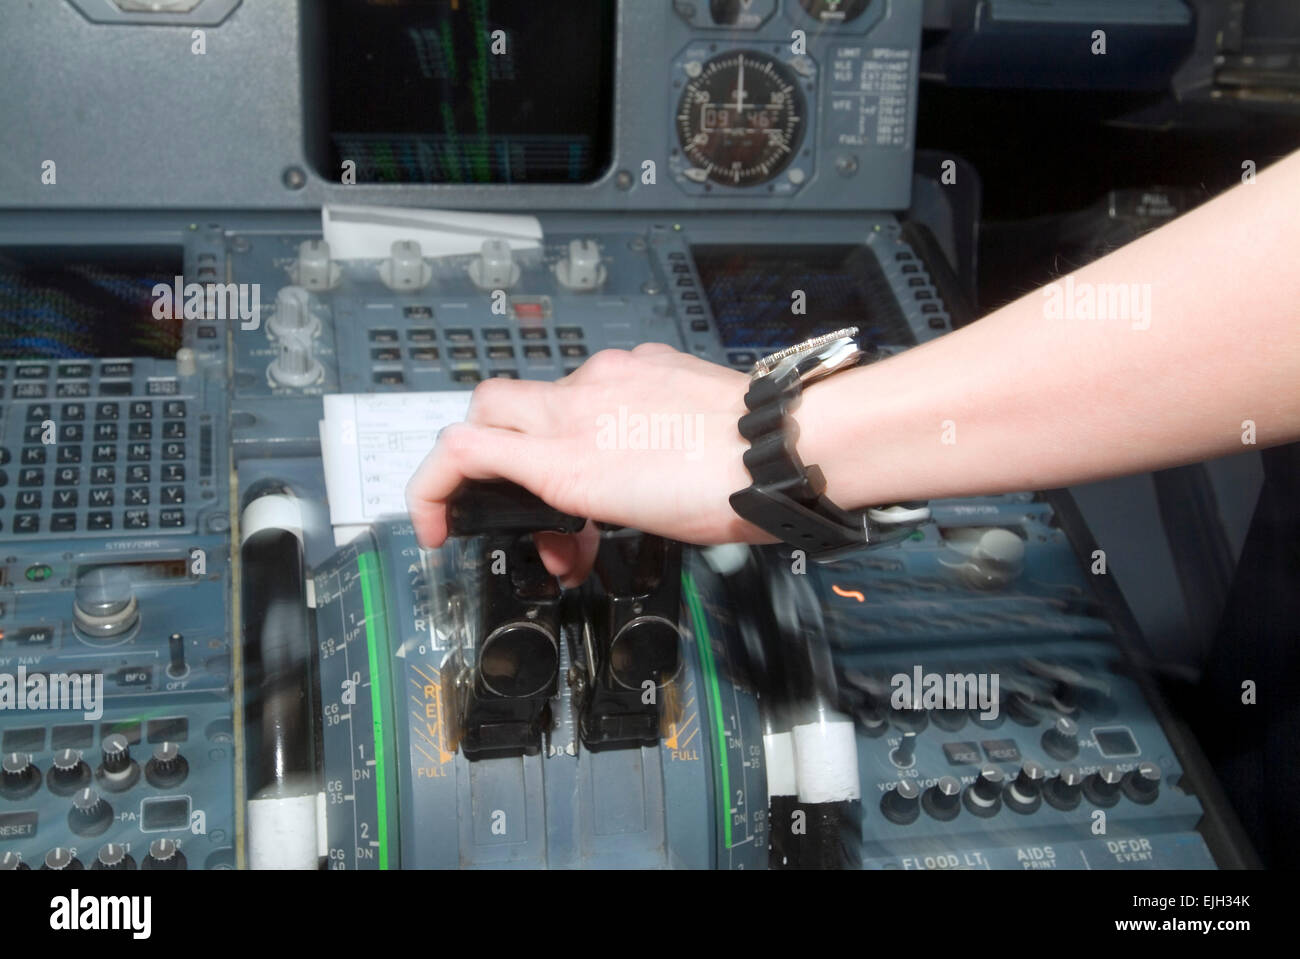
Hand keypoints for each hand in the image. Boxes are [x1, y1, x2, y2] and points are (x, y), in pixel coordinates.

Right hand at [406, 344, 767, 584]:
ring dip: (549, 443)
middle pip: (484, 409)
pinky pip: (596, 384)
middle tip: (510, 498)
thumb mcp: (628, 521)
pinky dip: (596, 417)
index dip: (430, 490)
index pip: (458, 450)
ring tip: (588, 493)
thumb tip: (562, 523)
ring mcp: (609, 376)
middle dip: (481, 454)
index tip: (438, 523)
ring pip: (543, 400)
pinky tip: (631, 446)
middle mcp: (577, 405)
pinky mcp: (642, 361)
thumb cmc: (722, 494)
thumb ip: (574, 506)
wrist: (779, 449)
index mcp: (566, 458)